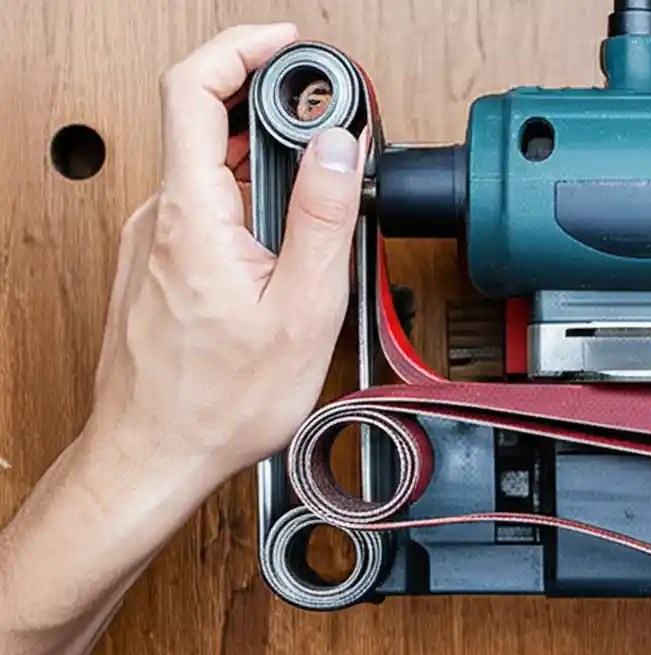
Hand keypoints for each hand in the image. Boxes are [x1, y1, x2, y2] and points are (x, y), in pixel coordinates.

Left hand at [88, 24, 367, 494]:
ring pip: (209, 170)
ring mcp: (152, 238)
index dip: (242, 48)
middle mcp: (160, 217)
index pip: (193, 87)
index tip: (286, 46)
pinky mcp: (156, 261)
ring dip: (263, 172)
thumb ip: (322, 218)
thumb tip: (338, 146)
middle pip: (208, 122)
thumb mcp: (300, 312)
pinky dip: (246, 207)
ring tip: (309, 214)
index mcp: (192, 216)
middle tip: (326, 140)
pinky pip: (202, 208)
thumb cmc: (218, 402)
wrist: (156, 454)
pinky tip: (276, 254)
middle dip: (275, 121)